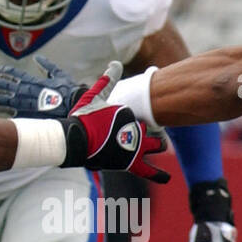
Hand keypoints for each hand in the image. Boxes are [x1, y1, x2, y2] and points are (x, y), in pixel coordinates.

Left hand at [0, 54, 89, 119]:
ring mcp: (21, 103)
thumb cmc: (69, 93)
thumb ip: (47, 66)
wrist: (74, 109)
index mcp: (30, 79)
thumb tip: (39, 59)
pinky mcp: (22, 116)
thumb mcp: (59, 75)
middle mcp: (22, 90)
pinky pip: (3, 115)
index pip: (8, 73)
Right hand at [61, 63, 169, 183]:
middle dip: (148, 131)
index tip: (112, 123)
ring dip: (157, 145)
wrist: (75, 141)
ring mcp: (134, 146)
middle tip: (138, 133)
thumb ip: (107, 81)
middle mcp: (134, 129)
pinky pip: (148, 170)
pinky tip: (167, 178)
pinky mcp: (130, 163)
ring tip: (160, 147)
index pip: (136, 115)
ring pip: (155, 145)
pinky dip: (158, 175)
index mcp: (128, 112)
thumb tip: (115, 63)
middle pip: (149, 130)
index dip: (127, 119)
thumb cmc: (82, 119)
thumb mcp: (94, 97)